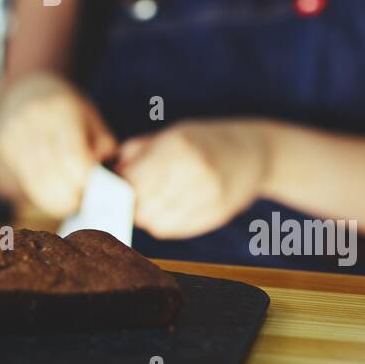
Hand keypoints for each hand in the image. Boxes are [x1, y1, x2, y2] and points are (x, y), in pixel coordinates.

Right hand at [0, 72, 117, 217]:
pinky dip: (41, 193)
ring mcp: (13, 134)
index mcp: (61, 110)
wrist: (28, 91)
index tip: (94, 190)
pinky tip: (52, 190)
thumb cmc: (68, 110)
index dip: (85, 181)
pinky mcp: (4, 147)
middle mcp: (32, 121)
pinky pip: (23, 182)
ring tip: (69, 198)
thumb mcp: (93, 120)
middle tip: (82, 201)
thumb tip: (101, 180)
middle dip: (71, 197)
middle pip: (52, 176)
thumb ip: (102, 148)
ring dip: (55, 199)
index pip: (73, 157)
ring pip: (35, 184)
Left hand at [115, 119, 272, 239]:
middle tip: (134, 196)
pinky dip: (165, 223)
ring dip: (148, 216)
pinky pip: (176, 230)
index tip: (118, 186)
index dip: (120, 187)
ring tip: (154, 202)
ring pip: (157, 222)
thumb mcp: (170, 133)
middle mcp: (194, 172)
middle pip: (143, 205)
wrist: (254, 152)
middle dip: (132, 204)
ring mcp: (208, 196)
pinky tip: (171, 209)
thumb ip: (137, 151)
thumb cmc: (204, 140)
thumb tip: (110, 174)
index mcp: (177, 147)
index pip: (133, 181)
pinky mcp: (216, 215)